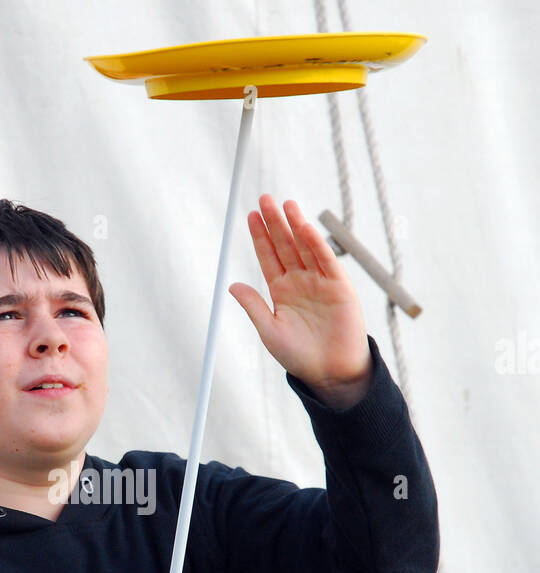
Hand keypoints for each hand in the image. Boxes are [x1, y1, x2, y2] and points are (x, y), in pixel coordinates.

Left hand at [229, 194, 371, 402]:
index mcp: (281, 291)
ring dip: (295, 225)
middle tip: (264, 199)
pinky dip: (315, 243)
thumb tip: (232, 285)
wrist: (330, 372)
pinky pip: (325, 260)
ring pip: (304, 247)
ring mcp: (319, 281)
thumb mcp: (269, 330)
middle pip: (285, 246)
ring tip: (285, 204)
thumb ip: (253, 306)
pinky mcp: (339, 286)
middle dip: (274, 223)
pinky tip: (304, 227)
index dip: (260, 237)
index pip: (268, 257)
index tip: (251, 217)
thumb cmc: (299, 356)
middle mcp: (300, 282)